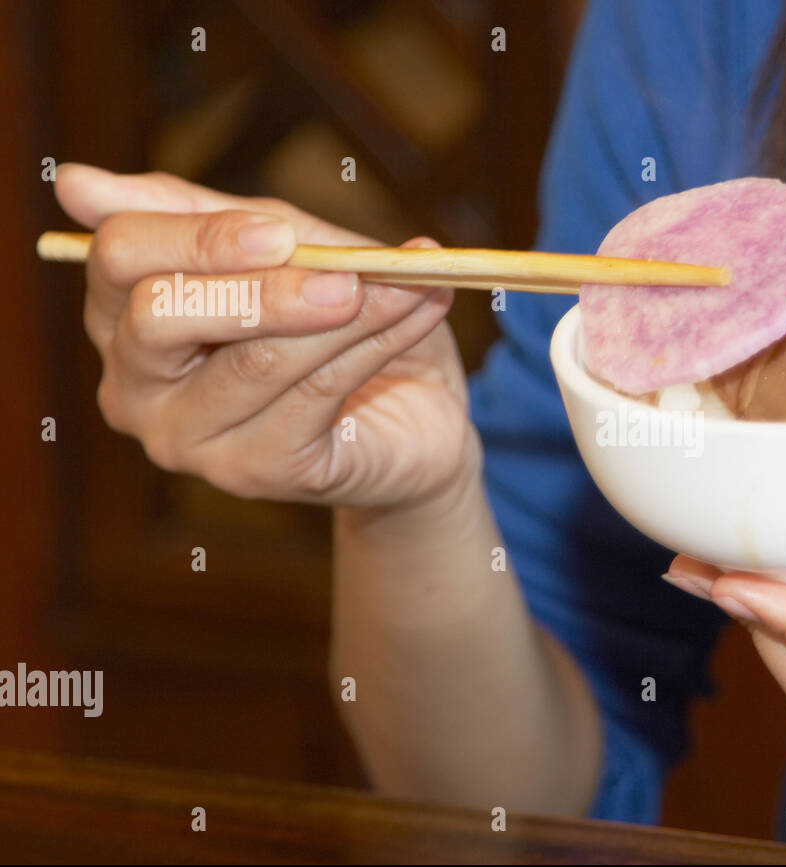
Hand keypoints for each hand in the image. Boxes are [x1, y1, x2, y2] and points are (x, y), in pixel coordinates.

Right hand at [55, 164, 475, 510]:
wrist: (417, 413)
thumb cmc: (339, 320)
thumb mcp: (288, 247)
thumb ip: (215, 214)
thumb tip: (71, 180)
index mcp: (125, 314)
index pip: (119, 257)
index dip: (198, 237)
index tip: (278, 230)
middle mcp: (136, 385)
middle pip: (161, 314)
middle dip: (262, 288)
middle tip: (345, 276)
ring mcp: (189, 439)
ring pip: (255, 358)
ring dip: (349, 313)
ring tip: (411, 284)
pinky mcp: (254, 473)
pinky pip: (314, 394)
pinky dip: (377, 344)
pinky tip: (421, 313)